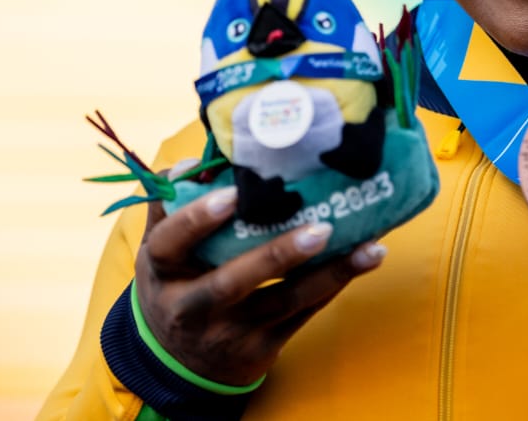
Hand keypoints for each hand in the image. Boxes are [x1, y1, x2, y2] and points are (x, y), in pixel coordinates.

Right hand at [134, 184, 387, 385]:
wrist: (180, 364)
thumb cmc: (177, 284)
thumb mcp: (160, 249)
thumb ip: (172, 203)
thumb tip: (195, 162)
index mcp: (162, 270)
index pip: (171, 243)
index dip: (198, 219)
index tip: (234, 194)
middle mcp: (191, 307)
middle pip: (232, 282)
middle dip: (278, 256)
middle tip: (322, 228)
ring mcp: (229, 332)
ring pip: (282, 301)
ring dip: (329, 274)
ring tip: (367, 247)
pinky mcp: (262, 347)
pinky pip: (304, 313)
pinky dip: (336, 284)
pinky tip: (366, 259)